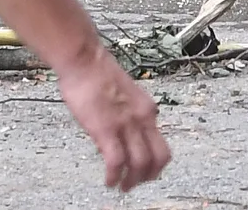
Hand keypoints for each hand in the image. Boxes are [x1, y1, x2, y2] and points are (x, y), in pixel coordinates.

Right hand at [55, 44, 170, 190]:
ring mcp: (126, 125)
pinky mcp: (107, 130)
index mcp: (148, 110)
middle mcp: (143, 118)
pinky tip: (109, 181)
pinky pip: (117, 162)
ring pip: (141, 164)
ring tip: (122, 187)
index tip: (143, 171)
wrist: (86, 61)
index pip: (162, 144)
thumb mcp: (125, 96)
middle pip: (159, 157)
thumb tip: (123, 132)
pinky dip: (114, 176)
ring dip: (132, 181)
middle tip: (135, 184)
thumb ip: (129, 114)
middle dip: (149, 176)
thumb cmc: (99, 74)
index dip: (154, 162)